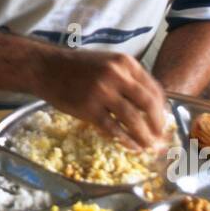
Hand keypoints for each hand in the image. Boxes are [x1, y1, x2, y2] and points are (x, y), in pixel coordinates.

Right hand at [35, 48, 170, 151]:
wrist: (46, 68)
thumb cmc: (77, 67)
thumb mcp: (107, 63)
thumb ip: (127, 79)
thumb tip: (149, 105)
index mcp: (125, 63)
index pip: (153, 88)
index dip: (162, 109)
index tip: (163, 121)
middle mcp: (116, 75)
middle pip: (148, 104)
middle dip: (158, 124)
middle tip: (160, 137)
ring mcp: (102, 92)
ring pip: (133, 119)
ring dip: (144, 136)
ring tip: (149, 147)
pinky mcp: (88, 108)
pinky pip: (113, 128)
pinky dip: (125, 140)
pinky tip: (130, 146)